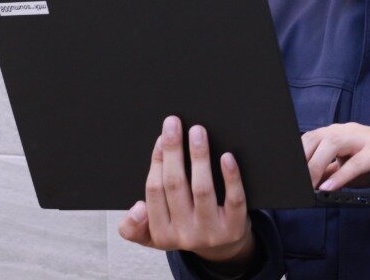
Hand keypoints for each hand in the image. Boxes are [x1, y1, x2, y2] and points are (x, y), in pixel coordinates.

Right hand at [117, 116, 255, 266]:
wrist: (224, 247)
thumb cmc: (186, 229)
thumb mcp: (154, 235)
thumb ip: (134, 226)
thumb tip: (137, 208)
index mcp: (160, 234)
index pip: (155, 191)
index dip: (157, 161)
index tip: (161, 137)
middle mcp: (184, 235)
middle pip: (175, 185)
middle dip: (173, 150)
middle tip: (174, 123)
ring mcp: (211, 232)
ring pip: (202, 189)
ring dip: (199, 156)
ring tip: (198, 132)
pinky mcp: (235, 226)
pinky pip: (233, 199)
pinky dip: (230, 176)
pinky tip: (227, 156)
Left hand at [302, 122, 369, 190]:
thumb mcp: (345, 166)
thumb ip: (328, 171)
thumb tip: (307, 184)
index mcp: (336, 133)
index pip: (308, 138)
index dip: (296, 155)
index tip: (287, 174)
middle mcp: (346, 131)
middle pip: (316, 138)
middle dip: (303, 160)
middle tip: (297, 183)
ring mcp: (362, 139)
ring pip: (333, 144)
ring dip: (317, 165)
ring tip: (310, 185)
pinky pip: (356, 162)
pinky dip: (341, 176)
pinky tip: (329, 189)